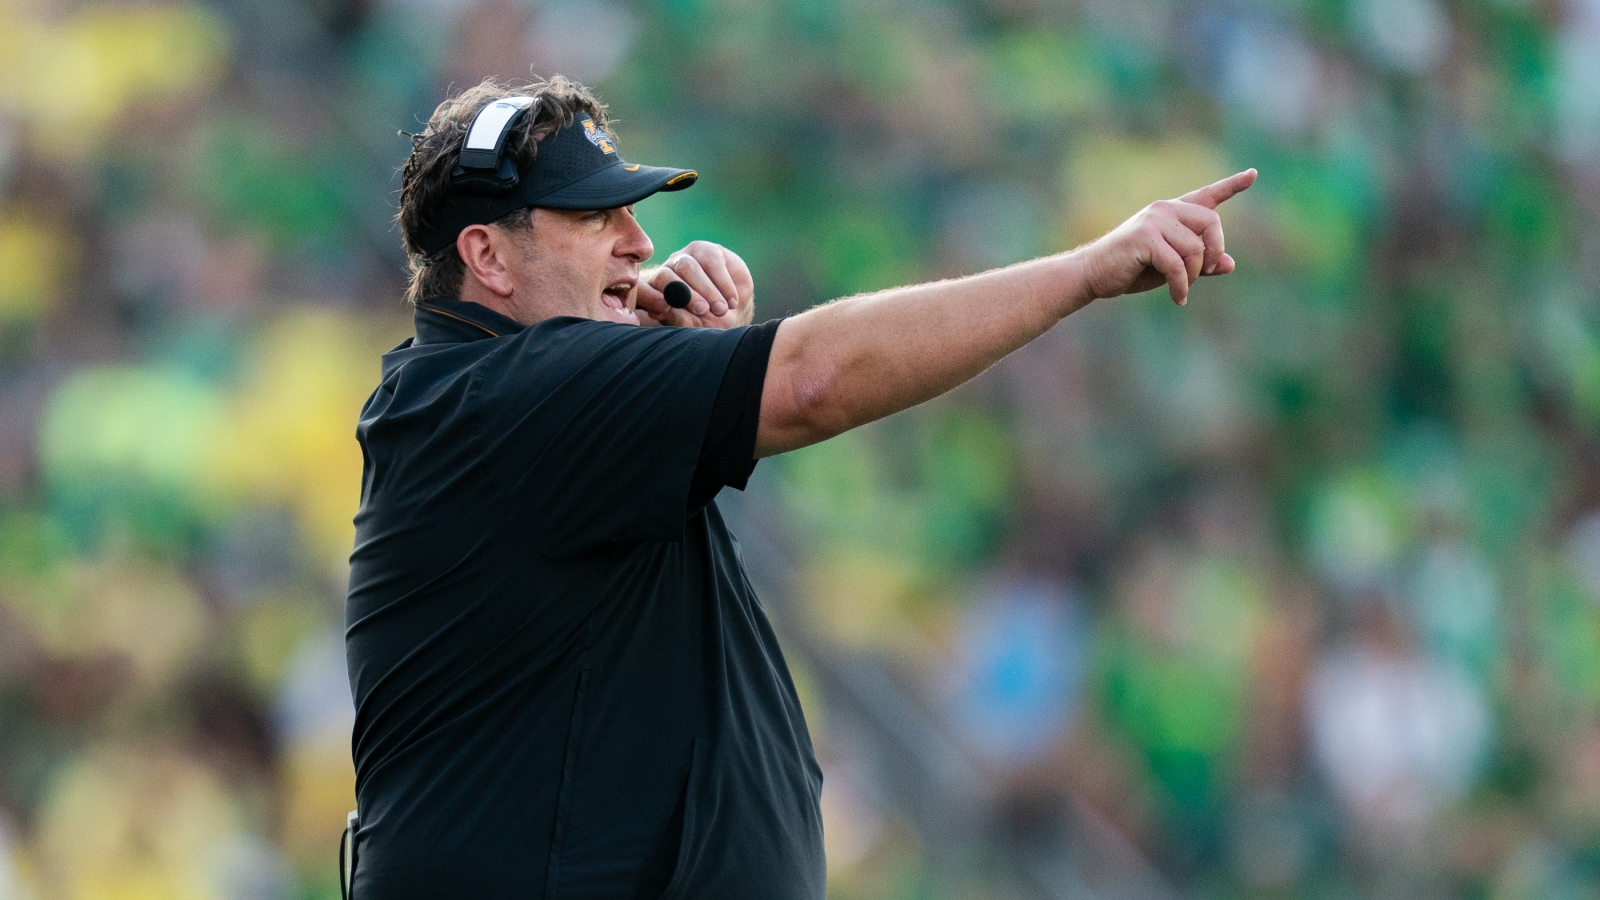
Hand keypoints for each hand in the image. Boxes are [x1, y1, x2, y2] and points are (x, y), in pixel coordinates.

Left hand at [634, 240, 755, 328]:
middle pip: (666, 276)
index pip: (644, 290)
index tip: (662, 308)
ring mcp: (686, 257)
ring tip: (721, 309)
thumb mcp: (695, 324)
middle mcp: (667, 271)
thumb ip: (678, 318)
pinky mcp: (708, 250)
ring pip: (688, 267)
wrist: (735, 307)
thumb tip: (657, 312)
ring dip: (707, 290)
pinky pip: (712, 261)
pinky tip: (732, 300)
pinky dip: (724, 284)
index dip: (649, 297)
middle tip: (704, 311)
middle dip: (686, 295)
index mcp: (656, 291)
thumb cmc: (709, 319)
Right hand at [1078, 168, 1256, 305]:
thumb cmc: (1133, 269)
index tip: (1253, 174)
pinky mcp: (1145, 238)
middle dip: (1213, 253)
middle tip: (1202, 274)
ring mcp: (1154, 221)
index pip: (1208, 195)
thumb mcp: (1173, 267)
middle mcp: (1165, 209)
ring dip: (1194, 275)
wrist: (1093, 274)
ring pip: (1195, 249)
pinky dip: (1182, 286)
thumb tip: (1230, 264)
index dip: (1233, 185)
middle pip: (1212, 223)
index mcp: (1173, 211)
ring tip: (1182, 289)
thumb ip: (1201, 263)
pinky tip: (1179, 299)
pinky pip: (1178, 265)